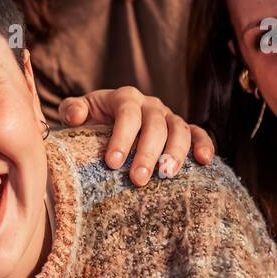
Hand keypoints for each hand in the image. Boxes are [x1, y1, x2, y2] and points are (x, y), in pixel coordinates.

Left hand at [58, 87, 214, 185]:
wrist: (105, 124)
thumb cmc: (90, 121)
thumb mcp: (77, 112)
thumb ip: (72, 110)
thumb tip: (75, 115)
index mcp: (124, 98)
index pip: (127, 114)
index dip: (122, 137)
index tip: (113, 162)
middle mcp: (150, 105)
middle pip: (155, 125)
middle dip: (147, 153)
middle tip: (138, 179)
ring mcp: (168, 116)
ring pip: (179, 129)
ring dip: (175, 152)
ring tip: (166, 175)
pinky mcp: (182, 130)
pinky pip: (197, 133)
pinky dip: (204, 144)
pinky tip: (204, 161)